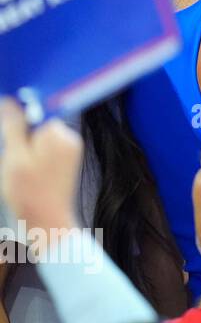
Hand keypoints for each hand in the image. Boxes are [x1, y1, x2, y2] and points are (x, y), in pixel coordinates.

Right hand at [0, 99, 82, 246]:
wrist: (46, 221)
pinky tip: (25, 174)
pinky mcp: (66, 161)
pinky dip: (31, 158)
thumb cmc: (29, 191)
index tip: (9, 136)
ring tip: (19, 170)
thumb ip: (14, 126)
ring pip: (37, 138)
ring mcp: (70, 150)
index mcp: (59, 134)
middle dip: (19, 137)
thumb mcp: (14, 156)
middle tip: (12, 159)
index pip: (35, 110)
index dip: (17, 119)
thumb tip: (11, 101)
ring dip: (23, 149)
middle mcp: (69, 138)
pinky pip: (43, 150)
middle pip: (36, 124)